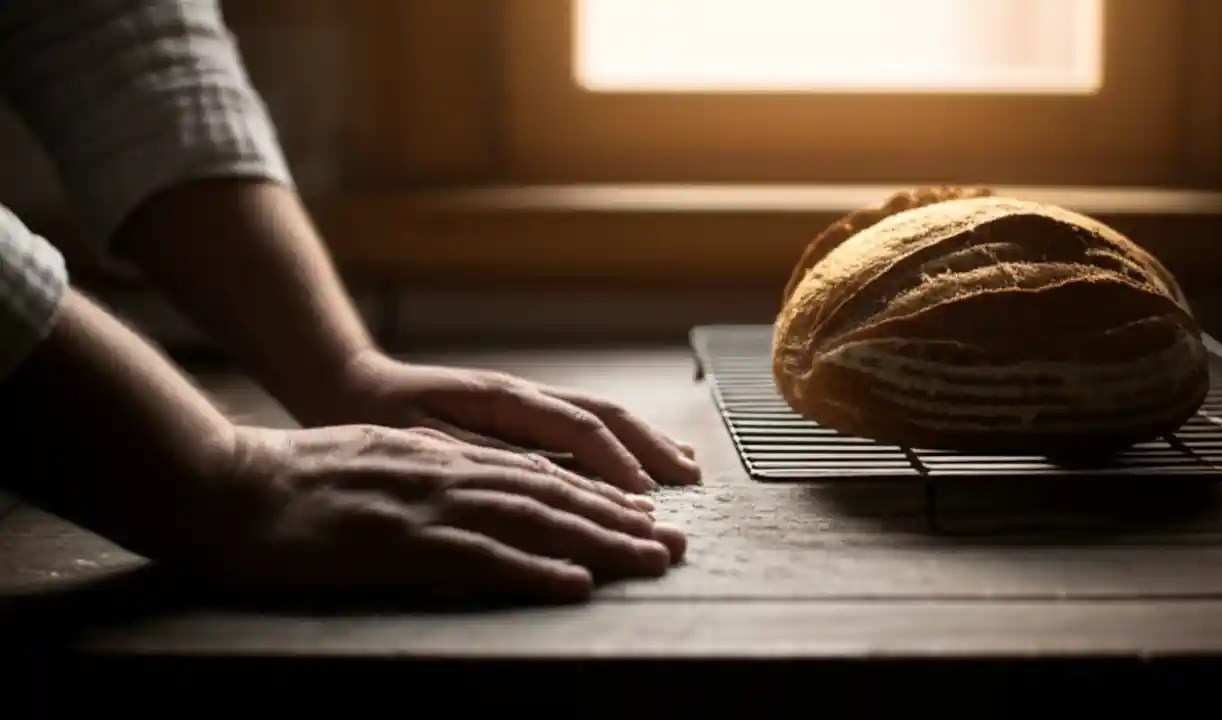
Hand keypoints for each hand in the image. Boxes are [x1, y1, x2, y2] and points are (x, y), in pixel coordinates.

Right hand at [192, 424, 684, 602]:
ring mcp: (427, 504)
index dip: (595, 494)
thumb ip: (429, 476)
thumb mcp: (376, 464)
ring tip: (648, 561)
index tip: (641, 514)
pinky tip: (573, 585)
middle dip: (618, 518)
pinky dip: (533, 570)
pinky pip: (480, 558)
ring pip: (533, 519)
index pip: (536, 473)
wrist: (227, 484)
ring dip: (597, 542)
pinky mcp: (400, 542)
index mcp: (442, 455)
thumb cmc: (293, 482)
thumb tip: (476, 498)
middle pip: (551, 492)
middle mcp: (447, 471)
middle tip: (671, 544)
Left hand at [315, 351, 701, 492]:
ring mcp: (528, 404)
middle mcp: (525, 396)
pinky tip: (639, 464)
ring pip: (601, 418)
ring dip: (645, 442)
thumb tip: (543, 476)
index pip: (576, 426)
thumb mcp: (423, 443)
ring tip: (685, 467)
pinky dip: (620, 446)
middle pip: (604, 415)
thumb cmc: (382, 418)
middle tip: (691, 481)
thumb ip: (482, 458)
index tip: (646, 497)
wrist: (351, 388)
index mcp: (504, 398)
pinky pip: (584, 429)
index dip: (614, 461)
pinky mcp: (524, 419)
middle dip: (650, 447)